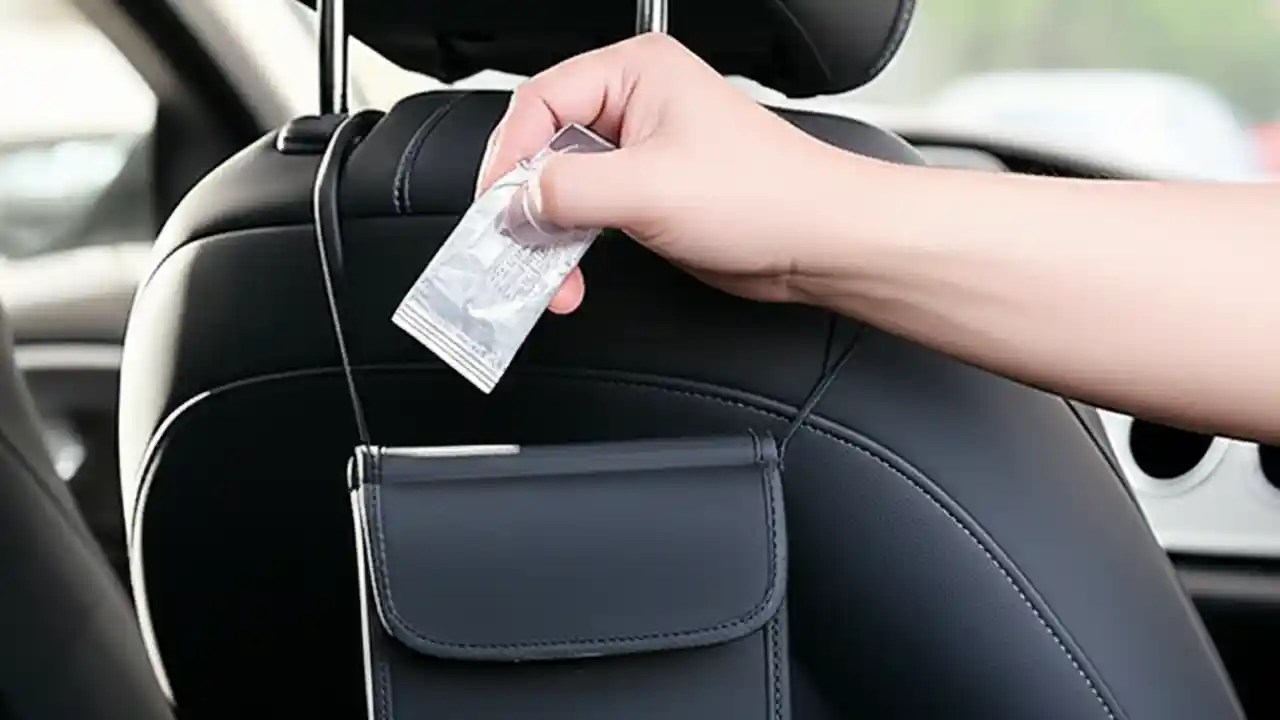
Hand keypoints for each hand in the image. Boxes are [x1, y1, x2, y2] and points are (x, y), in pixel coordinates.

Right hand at [476, 33, 863, 312]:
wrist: (820, 243)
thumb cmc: (767, 195)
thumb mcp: (650, 188)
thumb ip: (570, 191)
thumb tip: (516, 201)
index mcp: (635, 72)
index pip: (538, 102)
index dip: (508, 157)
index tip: (494, 208)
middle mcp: (634, 104)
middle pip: (543, 147)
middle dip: (528, 205)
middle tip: (514, 246)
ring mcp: (640, 151)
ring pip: (562, 188)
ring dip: (549, 235)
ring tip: (551, 275)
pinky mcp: (647, 194)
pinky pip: (587, 214)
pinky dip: (571, 246)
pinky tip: (569, 275)